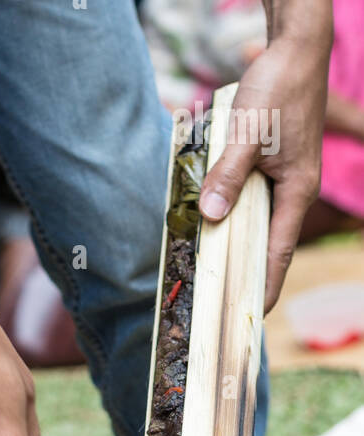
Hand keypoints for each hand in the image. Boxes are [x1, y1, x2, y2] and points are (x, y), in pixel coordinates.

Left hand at [198, 16, 332, 311]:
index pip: (279, 252)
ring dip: (241, 246)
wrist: (295, 49)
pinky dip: (239, 218)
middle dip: (249, 274)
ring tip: (217, 277)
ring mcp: (287, 178)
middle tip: (224, 306)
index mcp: (296, 190)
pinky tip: (217, 227)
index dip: (265, 285)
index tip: (251, 316)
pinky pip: (257, 202)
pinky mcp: (277, 164)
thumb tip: (210, 216)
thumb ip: (227, 176)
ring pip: (261, 223)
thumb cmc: (277, 87)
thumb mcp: (246, 133)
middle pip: (270, 244)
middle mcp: (295, 190)